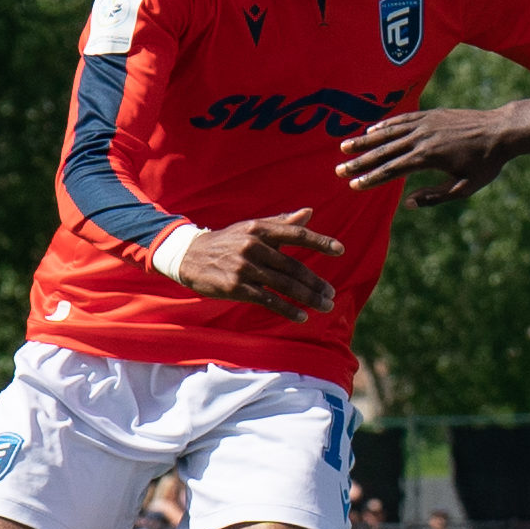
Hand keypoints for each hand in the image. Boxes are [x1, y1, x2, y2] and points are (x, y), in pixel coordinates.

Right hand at [179, 209, 343, 320]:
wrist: (188, 255)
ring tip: (324, 305)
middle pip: (294, 266)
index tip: (340, 250)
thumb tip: (309, 212)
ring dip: (308, 297)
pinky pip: (268, 300)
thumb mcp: (252, 228)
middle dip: (316, 282)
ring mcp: (244, 267)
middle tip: (331, 293)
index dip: (320, 242)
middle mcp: (254, 246)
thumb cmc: (227, 241)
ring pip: (284, 285)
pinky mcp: (236, 287)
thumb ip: (281, 222)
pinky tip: (301, 316)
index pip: (296, 234)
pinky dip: (287, 309)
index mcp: (260, 229)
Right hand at [336, 109, 508, 206]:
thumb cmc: (485, 164)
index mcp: (429, 158)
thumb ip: (435, 196)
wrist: (501, 131)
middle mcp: (423, 138)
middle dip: (359, 161)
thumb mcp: (464, 187)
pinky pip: (402, 119)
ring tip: (345, 147)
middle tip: (338, 169)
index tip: (354, 185)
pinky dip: (385, 125)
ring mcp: (426, 123)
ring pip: (388, 132)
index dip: (371, 178)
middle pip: (384, 151)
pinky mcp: (431, 114)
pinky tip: (372, 130)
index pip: (392, 170)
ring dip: (365, 140)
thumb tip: (408, 204)